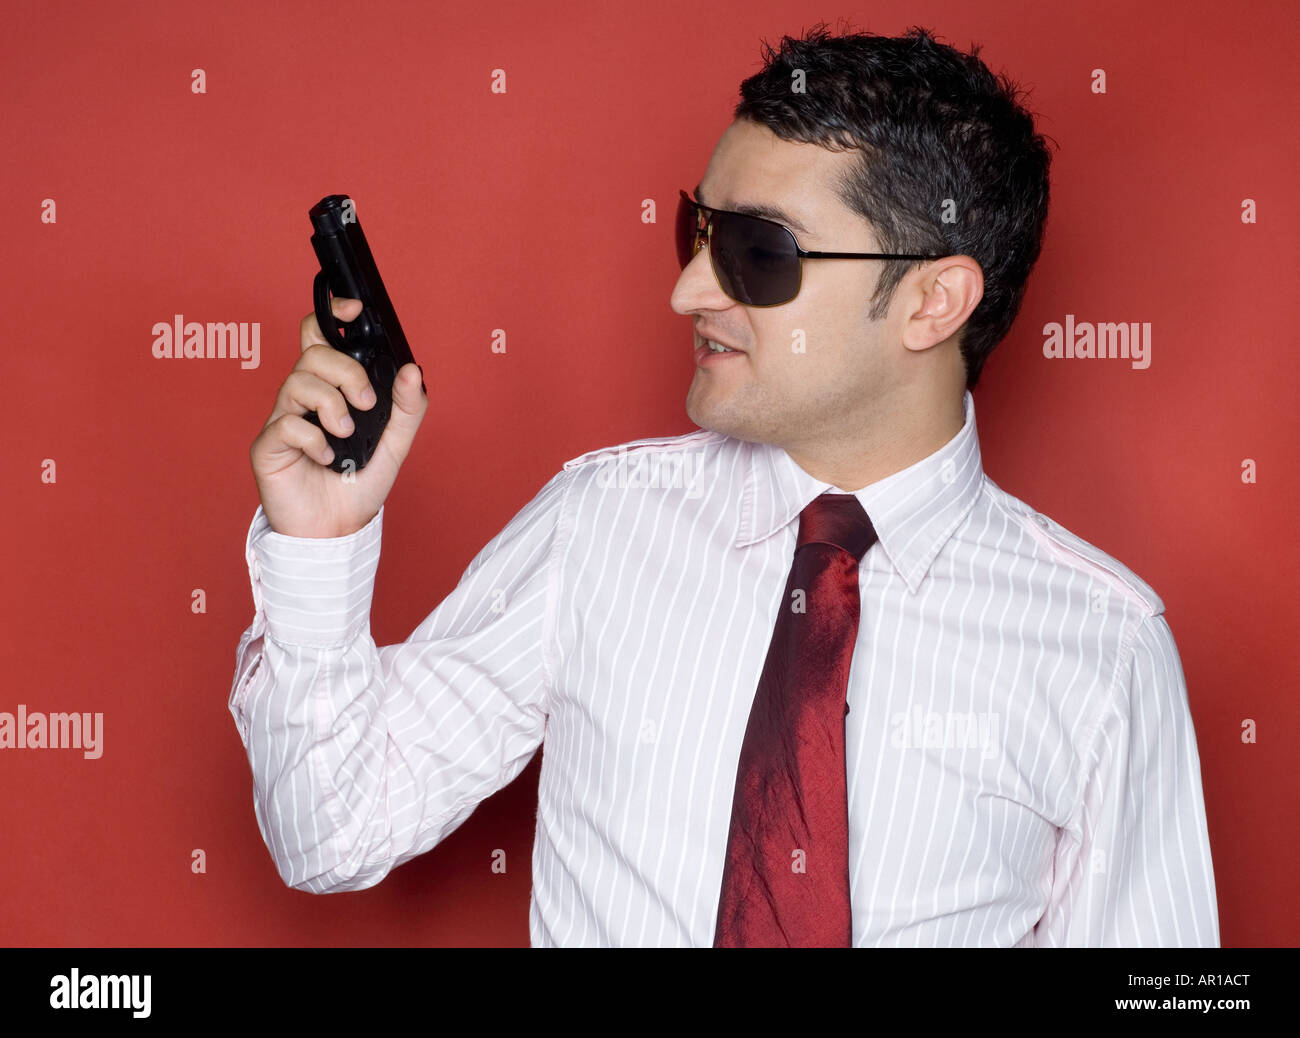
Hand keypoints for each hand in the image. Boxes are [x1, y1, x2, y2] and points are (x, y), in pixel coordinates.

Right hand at [249, 297, 426, 537]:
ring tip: (346, 435)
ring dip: (331, 407)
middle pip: (312, 353)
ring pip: (297, 382)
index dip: (331, 314)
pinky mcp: (268, 446)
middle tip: (366, 403)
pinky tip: (327, 459)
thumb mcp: (395, 444)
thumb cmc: (359, 484)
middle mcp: (303, 398)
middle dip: (345, 372)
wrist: (338, 530)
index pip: (320, 336)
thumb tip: (412, 370)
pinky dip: (315, 440)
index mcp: (330, 389)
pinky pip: (287, 424)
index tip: (353, 309)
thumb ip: (407, 409)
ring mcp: (283, 419)